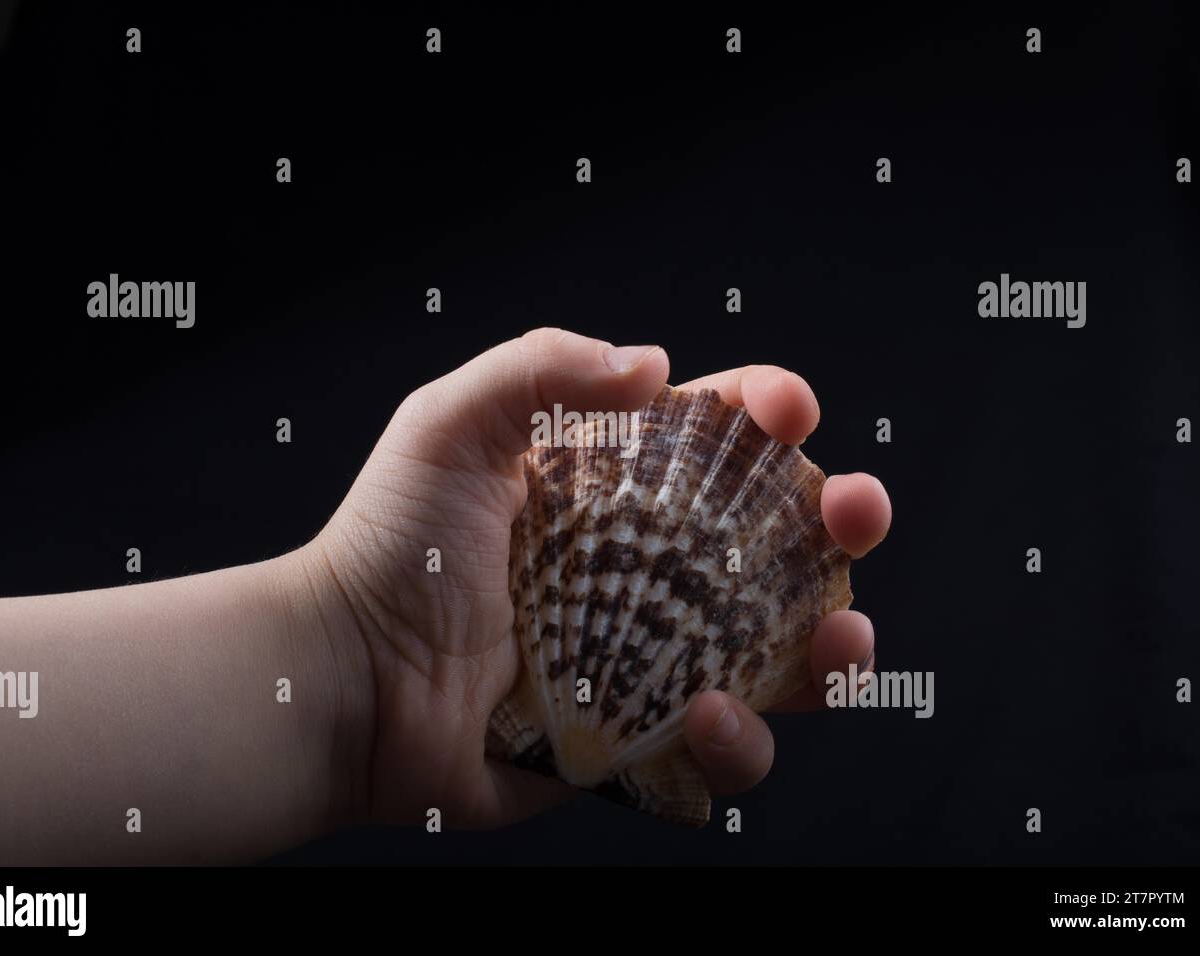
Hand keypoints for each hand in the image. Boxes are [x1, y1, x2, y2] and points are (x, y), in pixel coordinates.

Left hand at [304, 328, 891, 826]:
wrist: (343, 685)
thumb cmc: (388, 549)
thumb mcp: (449, 425)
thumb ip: (543, 366)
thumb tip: (654, 364)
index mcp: (611, 493)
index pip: (713, 443)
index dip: (766, 417)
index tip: (790, 412)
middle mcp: (642, 573)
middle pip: (774, 544)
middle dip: (839, 519)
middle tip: (856, 511)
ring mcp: (647, 661)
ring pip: (777, 654)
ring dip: (831, 643)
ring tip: (835, 638)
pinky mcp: (638, 742)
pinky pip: (724, 746)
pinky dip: (745, 738)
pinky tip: (716, 715)